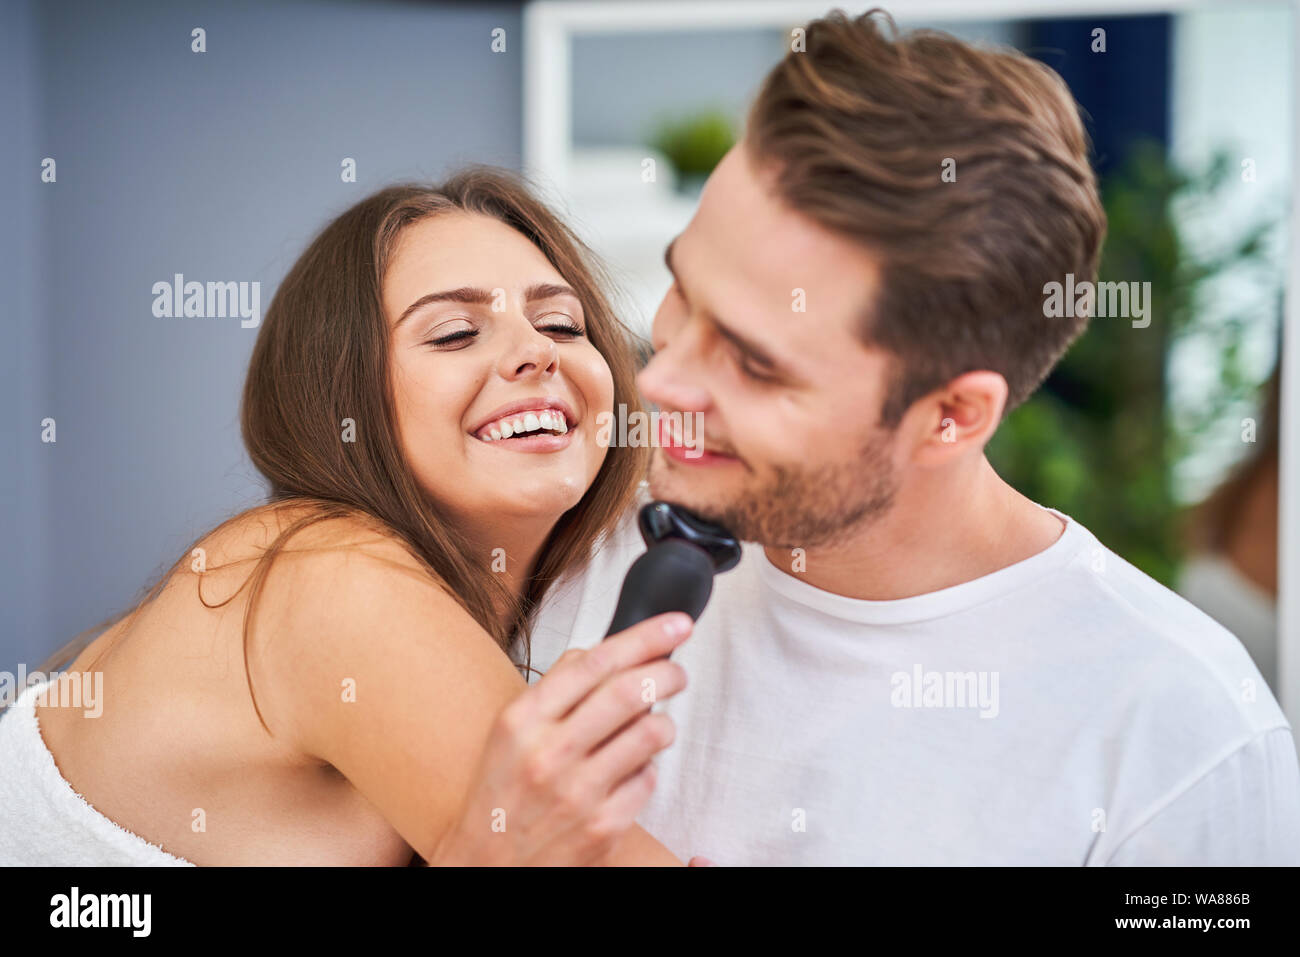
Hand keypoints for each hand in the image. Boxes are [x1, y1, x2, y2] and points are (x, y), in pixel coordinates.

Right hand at [428, 612, 690, 864]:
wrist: (487, 868)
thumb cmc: (501, 795)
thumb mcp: (509, 732)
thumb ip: (554, 689)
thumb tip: (603, 653)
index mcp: (523, 720)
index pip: (596, 662)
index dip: (645, 637)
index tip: (675, 625)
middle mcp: (549, 753)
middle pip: (630, 692)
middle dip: (668, 673)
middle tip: (678, 673)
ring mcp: (578, 792)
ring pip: (650, 733)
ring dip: (663, 723)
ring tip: (654, 726)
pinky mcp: (603, 827)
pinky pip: (647, 781)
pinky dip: (647, 770)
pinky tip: (630, 772)